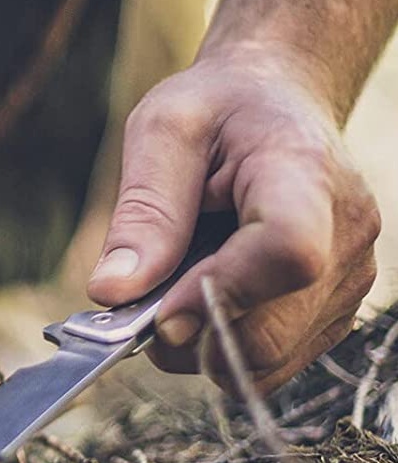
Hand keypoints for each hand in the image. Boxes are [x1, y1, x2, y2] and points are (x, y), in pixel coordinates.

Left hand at [87, 48, 380, 392]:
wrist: (278, 102)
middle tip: (144, 308)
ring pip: (270, 359)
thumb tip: (113, 292)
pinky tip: (209, 297)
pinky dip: (226, 344)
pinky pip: (275, 361)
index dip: (218, 293)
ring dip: (204, 343)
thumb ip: (143, 212)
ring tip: (181, 287)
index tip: (158, 311)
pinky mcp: (335, 309)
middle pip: (273, 330)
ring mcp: (350, 277)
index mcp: (304, 173)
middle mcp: (346, 233)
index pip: (286, 251)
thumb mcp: (163, 132)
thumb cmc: (218, 110)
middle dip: (193, 335)